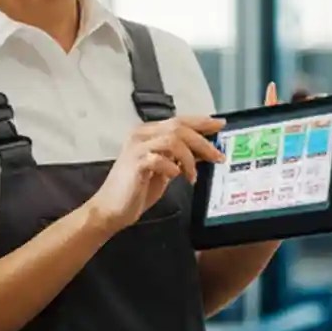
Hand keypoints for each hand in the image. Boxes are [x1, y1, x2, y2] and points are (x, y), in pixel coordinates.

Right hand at [87, 115, 226, 233]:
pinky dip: (172, 168)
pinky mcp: (135, 163)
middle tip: (218, 156)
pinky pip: (160, 159)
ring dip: (189, 158)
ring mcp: (137, 148)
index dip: (201, 121)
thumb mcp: (166, 170)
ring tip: (192, 176)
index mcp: (148, 133)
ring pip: (173, 140)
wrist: (111, 209)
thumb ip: (181, 158)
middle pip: (179, 128)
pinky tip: (175, 177)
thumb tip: (206, 150)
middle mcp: (141, 135)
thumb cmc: (136, 190)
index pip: (179, 121)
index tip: (220, 124)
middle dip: (202, 141)